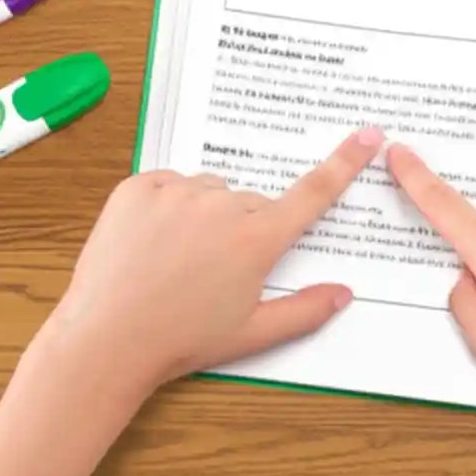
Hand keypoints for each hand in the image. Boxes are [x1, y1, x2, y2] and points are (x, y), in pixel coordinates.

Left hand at [38, 127, 385, 399]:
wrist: (107, 340)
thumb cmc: (181, 340)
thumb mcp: (253, 333)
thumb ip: (306, 311)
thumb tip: (344, 293)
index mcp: (258, 241)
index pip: (314, 193)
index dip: (344, 163)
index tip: (367, 135)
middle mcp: (223, 207)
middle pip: (252, 203)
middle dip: (245, 228)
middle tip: (216, 271)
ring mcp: (177, 193)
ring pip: (210, 192)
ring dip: (205, 215)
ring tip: (179, 261)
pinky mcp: (138, 188)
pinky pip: (169, 185)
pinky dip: (167, 207)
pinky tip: (154, 245)